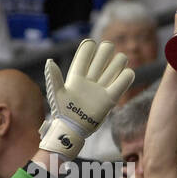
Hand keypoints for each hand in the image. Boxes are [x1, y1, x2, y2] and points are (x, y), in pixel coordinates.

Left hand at [40, 39, 135, 158]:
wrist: (73, 130)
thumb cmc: (62, 113)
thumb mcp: (56, 95)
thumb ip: (54, 78)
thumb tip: (49, 61)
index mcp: (77, 74)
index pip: (87, 50)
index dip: (89, 47)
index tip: (89, 50)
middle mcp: (91, 77)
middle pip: (105, 51)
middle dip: (106, 51)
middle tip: (99, 66)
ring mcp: (103, 86)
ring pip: (118, 61)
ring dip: (118, 62)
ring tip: (108, 76)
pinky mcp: (111, 98)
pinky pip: (126, 79)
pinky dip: (127, 76)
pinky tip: (120, 80)